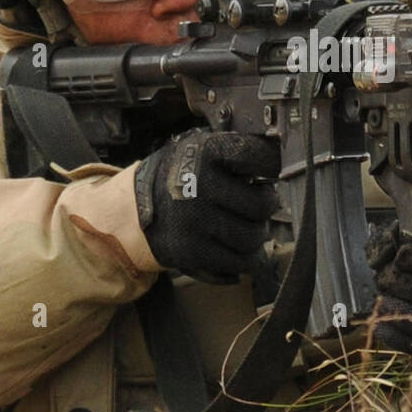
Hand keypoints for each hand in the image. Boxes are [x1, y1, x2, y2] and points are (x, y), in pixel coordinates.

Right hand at [134, 129, 280, 281]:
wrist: (130, 212)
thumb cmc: (176, 177)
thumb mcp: (198, 149)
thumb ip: (235, 151)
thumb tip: (280, 151)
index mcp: (206, 151)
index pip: (261, 157)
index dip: (273, 167)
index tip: (270, 173)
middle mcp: (201, 183)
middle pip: (263, 204)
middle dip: (265, 207)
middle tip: (257, 204)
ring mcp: (196, 220)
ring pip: (255, 237)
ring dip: (255, 234)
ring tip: (243, 225)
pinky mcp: (192, 251)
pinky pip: (241, 261)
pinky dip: (245, 258)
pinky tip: (235, 246)